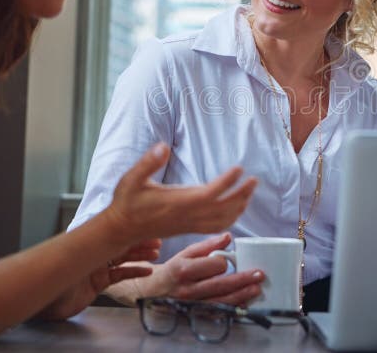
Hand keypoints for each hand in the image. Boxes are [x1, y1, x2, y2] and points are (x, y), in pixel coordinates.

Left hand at [36, 238, 160, 320]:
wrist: (45, 304)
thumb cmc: (54, 280)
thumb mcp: (73, 261)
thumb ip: (90, 248)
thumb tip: (106, 233)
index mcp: (89, 243)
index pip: (114, 233)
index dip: (132, 230)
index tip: (147, 227)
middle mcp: (94, 253)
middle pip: (122, 244)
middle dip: (140, 241)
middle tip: (157, 241)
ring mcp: (97, 267)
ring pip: (124, 258)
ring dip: (140, 255)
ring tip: (155, 253)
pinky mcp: (99, 282)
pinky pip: (120, 274)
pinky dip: (134, 271)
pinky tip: (146, 270)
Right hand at [102, 143, 257, 243]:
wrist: (122, 229)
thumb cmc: (127, 202)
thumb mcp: (131, 179)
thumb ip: (148, 163)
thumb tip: (162, 147)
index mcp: (177, 202)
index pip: (209, 194)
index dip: (226, 183)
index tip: (239, 169)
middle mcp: (187, 215)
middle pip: (222, 209)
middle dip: (241, 195)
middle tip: (254, 180)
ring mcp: (189, 224)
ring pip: (222, 220)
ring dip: (239, 207)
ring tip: (249, 191)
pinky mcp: (189, 228)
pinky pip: (215, 227)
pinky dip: (230, 219)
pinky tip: (236, 208)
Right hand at [146, 233, 264, 305]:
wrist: (156, 291)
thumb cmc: (174, 269)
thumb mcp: (187, 252)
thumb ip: (208, 244)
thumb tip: (228, 237)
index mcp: (184, 270)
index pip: (212, 266)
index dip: (224, 262)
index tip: (229, 260)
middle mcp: (188, 289)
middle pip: (220, 285)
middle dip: (242, 280)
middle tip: (259, 275)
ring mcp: (193, 304)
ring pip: (221, 301)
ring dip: (241, 295)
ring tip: (256, 289)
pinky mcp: (197, 314)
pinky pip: (218, 312)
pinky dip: (233, 308)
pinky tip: (244, 302)